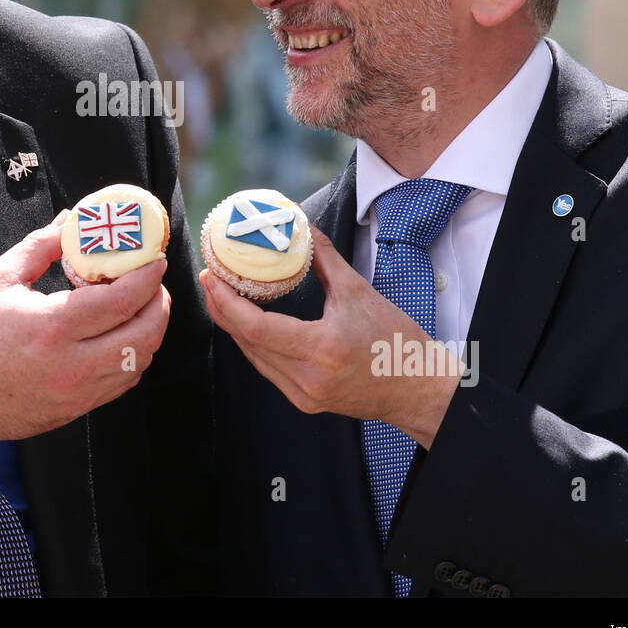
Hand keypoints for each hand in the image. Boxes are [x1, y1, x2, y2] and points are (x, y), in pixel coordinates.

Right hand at [0, 211, 170, 465]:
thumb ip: (39, 247)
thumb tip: (69, 221)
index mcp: (52, 327)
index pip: (122, 301)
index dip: (148, 278)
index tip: (155, 261)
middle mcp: (70, 365)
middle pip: (143, 337)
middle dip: (159, 306)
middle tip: (154, 285)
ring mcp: (76, 394)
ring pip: (137, 364)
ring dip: (148, 334)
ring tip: (140, 309)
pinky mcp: (74, 410)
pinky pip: (120, 385)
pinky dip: (131, 359)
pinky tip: (120, 338)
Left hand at [201, 224, 459, 448]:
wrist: (416, 387)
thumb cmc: (395, 340)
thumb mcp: (359, 292)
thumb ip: (324, 258)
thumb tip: (302, 227)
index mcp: (321, 348)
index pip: (256, 327)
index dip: (226, 302)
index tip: (211, 277)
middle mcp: (307, 377)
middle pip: (247, 343)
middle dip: (223, 310)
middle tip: (212, 280)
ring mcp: (304, 394)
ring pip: (254, 358)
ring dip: (236, 328)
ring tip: (224, 297)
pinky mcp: (305, 401)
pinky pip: (268, 370)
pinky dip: (255, 345)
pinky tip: (250, 324)